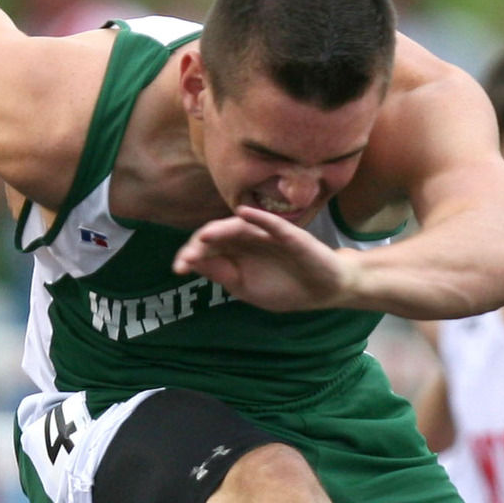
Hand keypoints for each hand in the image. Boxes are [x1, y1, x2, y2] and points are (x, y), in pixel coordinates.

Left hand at [172, 206, 352, 311]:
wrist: (324, 289)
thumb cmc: (286, 288)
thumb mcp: (246, 288)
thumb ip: (222, 274)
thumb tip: (192, 262)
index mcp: (235, 253)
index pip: (207, 248)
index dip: (191, 255)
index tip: (178, 269)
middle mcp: (247, 240)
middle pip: (217, 235)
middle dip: (199, 246)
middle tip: (186, 259)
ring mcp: (267, 235)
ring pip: (239, 227)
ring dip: (220, 230)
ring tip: (204, 237)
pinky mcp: (290, 236)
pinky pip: (273, 224)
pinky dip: (259, 217)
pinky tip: (244, 213)